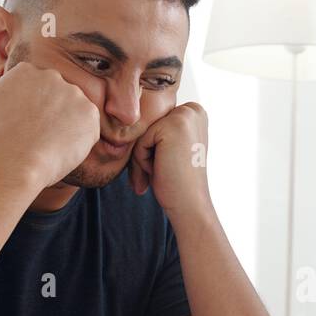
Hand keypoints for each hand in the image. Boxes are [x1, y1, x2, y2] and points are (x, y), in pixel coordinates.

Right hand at [0, 63, 99, 187]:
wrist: (16, 161)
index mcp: (26, 71)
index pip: (36, 86)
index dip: (32, 108)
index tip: (27, 125)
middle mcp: (53, 76)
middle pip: (57, 96)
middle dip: (52, 114)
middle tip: (40, 136)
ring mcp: (74, 94)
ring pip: (75, 110)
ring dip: (67, 125)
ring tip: (51, 144)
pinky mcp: (90, 114)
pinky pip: (89, 127)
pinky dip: (81, 140)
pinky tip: (64, 149)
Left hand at [130, 102, 210, 216]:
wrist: (189, 205)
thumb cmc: (176, 182)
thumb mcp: (168, 149)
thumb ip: (156, 130)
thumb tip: (121, 117)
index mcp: (194, 112)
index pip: (153, 123)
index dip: (152, 149)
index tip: (166, 165)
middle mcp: (192, 110)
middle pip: (146, 125)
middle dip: (145, 153)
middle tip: (159, 172)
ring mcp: (184, 116)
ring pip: (141, 133)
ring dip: (143, 158)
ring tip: (160, 172)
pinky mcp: (172, 126)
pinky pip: (139, 140)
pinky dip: (142, 160)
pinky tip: (160, 170)